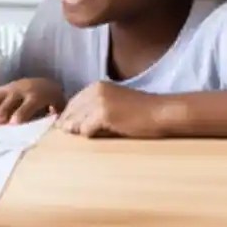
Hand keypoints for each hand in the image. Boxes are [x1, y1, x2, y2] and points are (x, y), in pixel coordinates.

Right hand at [0, 78, 66, 124]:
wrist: (46, 83)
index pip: (29, 104)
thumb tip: (55, 127)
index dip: (21, 113)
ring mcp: (12, 87)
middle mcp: (23, 89)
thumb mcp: (58, 106)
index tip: (14, 123)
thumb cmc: (53, 101)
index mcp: (38, 94)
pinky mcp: (4, 88)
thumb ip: (56, 116)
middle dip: (4, 110)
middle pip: (11, 100)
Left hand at [57, 81, 173, 137]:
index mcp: (96, 86)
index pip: (72, 103)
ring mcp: (99, 101)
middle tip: (68, 138)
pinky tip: (98, 138)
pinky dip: (89, 136)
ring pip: (75, 122)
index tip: (66, 130)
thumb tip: (71, 126)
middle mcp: (94, 90)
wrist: (160, 113)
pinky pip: (85, 130)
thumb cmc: (141, 112)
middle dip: (69, 126)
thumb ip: (94, 109)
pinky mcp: (104, 114)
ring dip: (79, 132)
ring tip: (83, 140)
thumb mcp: (114, 103)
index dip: (68, 118)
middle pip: (70, 112)